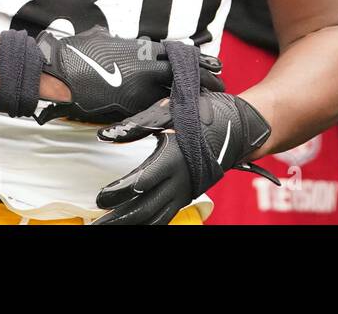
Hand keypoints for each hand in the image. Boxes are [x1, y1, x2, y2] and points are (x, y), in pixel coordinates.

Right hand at [34, 26, 223, 124]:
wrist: (60, 75)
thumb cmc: (77, 54)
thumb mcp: (101, 40)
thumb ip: (114, 41)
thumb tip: (112, 37)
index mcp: (142, 50)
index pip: (179, 54)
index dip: (199, 60)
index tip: (215, 63)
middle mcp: (146, 68)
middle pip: (186, 73)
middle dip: (205, 79)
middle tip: (222, 83)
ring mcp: (141, 89)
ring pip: (177, 92)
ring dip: (196, 95)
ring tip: (213, 99)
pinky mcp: (132, 107)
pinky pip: (158, 110)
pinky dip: (174, 112)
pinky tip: (186, 117)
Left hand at [91, 92, 274, 224]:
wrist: (240, 128)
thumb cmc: (205, 114)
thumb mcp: (170, 110)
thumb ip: (138, 124)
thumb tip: (107, 135)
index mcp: (174, 159)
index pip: (141, 183)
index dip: (118, 193)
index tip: (100, 199)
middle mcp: (180, 180)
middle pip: (146, 208)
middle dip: (119, 219)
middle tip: (97, 224)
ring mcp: (186, 191)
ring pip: (156, 217)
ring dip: (132, 224)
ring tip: (110, 227)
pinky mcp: (188, 194)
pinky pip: (166, 215)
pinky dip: (149, 223)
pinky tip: (135, 223)